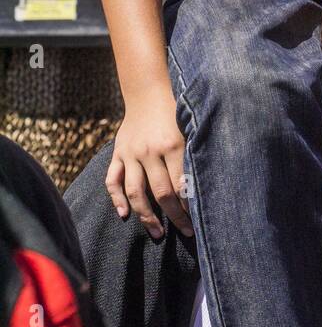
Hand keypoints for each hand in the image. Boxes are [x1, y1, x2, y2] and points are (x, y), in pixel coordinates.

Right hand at [106, 85, 191, 238]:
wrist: (148, 93)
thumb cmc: (177, 113)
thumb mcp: (191, 129)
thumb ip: (194, 155)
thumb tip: (204, 187)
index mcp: (172, 145)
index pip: (181, 185)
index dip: (189, 207)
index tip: (198, 222)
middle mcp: (149, 151)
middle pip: (161, 193)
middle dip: (174, 216)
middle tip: (186, 232)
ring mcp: (131, 154)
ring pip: (135, 192)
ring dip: (146, 216)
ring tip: (157, 233)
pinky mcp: (118, 153)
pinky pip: (112, 180)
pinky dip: (116, 199)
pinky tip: (124, 215)